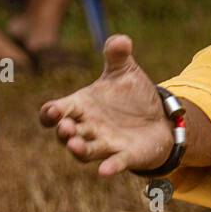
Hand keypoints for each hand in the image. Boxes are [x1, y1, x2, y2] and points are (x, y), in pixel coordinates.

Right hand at [39, 34, 172, 177]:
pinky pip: (114, 163)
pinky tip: (105, 171)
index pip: (55, 112)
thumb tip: (120, 40)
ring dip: (79, 150)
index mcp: (81, 106)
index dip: (50, 113)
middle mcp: (88, 128)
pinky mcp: (125, 156)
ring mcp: (105, 144)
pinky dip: (109, 167)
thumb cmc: (132, 96)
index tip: (53, 111)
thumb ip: (118, 54)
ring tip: (75, 145)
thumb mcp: (125, 71)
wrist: (159, 117)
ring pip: (85, 152)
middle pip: (67, 134)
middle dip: (64, 132)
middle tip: (66, 127)